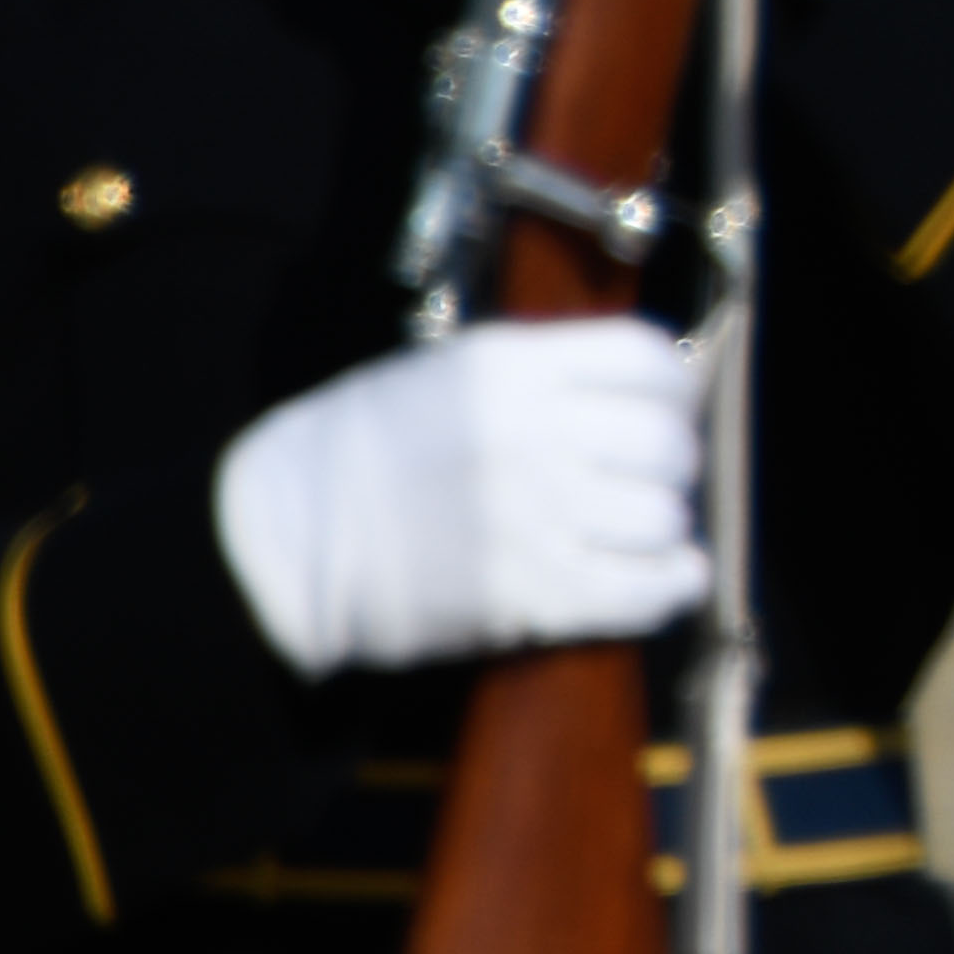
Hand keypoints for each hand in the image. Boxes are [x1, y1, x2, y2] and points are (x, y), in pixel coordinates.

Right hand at [213, 321, 708, 677]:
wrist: (279, 541)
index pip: (649, 360)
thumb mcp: (444, 374)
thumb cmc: (358, 454)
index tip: (668, 410)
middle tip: (643, 481)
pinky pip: (644, 590)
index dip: (674, 390)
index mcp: (509, 368)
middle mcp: (532, 434)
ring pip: (663, 518)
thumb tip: (637, 392)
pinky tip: (665, 580)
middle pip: (667, 444)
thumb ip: (541, 376)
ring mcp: (535, 515)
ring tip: (634, 533)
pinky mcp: (531, 593)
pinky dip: (669, 587)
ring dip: (661, 530)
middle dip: (667, 466)